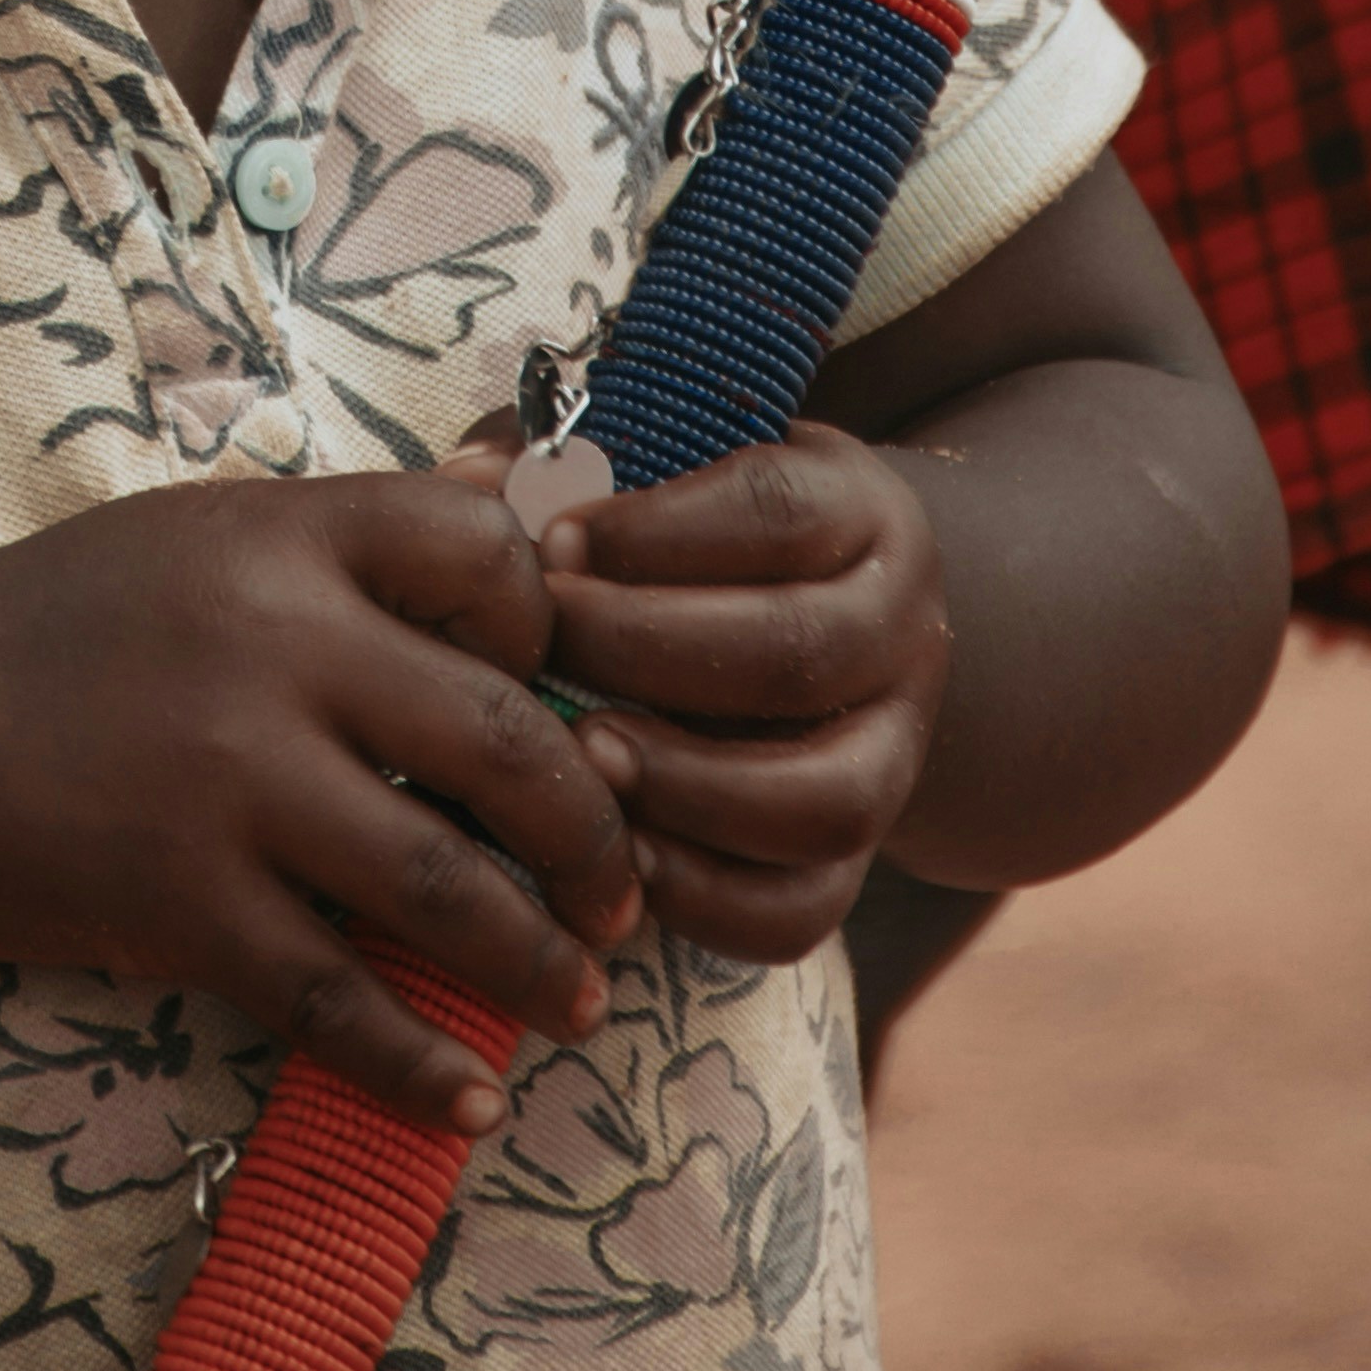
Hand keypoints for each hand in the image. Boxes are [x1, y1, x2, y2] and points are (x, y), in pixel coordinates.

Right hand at [0, 470, 644, 1130]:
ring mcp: (228, 779)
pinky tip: (473, 1099)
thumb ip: (356, 531)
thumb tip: (518, 493)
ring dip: (537, 956)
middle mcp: (273, 646)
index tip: (573, 703)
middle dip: (593, 836)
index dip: (557, 629)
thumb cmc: (59, 623)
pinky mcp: (182, 901)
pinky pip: (333, 997)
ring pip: (444, 885)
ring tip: (580, 999)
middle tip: (624, 891)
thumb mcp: (207, 533)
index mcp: (284, 537)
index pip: (488, 553)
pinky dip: (417, 1061)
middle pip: (504, 737)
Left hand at [539, 426, 948, 964]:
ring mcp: (894, 754)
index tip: (554, 544)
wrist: (818, 613)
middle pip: (795, 651)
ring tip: (584, 758)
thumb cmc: (700, 528)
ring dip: (689, 786)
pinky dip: (709, 897)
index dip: (657, 532)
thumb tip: (470, 481)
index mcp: (858, 510)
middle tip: (544, 649)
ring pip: (826, 799)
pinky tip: (621, 859)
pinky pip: (805, 907)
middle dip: (648, 653)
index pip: (776, 512)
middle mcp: (901, 631)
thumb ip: (564, 463)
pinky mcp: (862, 855)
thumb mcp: (659, 464)